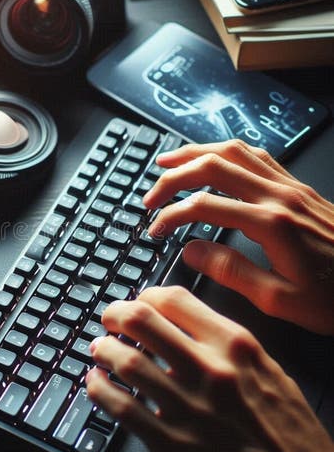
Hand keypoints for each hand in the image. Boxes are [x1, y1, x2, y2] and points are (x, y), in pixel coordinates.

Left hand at [86, 287, 333, 451]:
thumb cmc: (296, 444)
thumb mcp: (275, 377)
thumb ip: (237, 353)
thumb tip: (199, 338)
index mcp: (237, 347)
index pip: (177, 301)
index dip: (146, 297)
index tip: (139, 302)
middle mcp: (209, 369)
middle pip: (142, 321)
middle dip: (116, 315)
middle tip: (108, 320)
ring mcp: (188, 406)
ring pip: (127, 361)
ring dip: (104, 351)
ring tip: (99, 351)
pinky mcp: (171, 444)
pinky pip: (122, 408)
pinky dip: (100, 391)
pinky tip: (95, 386)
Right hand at [142, 139, 333, 334]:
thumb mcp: (280, 300)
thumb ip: (231, 272)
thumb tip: (190, 251)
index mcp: (271, 225)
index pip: (204, 206)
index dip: (171, 214)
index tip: (155, 230)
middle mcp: (279, 197)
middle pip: (214, 166)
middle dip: (175, 175)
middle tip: (150, 193)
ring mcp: (291, 188)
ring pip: (235, 151)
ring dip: (197, 153)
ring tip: (170, 162)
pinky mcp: (300, 189)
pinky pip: (258, 155)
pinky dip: (228, 151)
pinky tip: (216, 158)